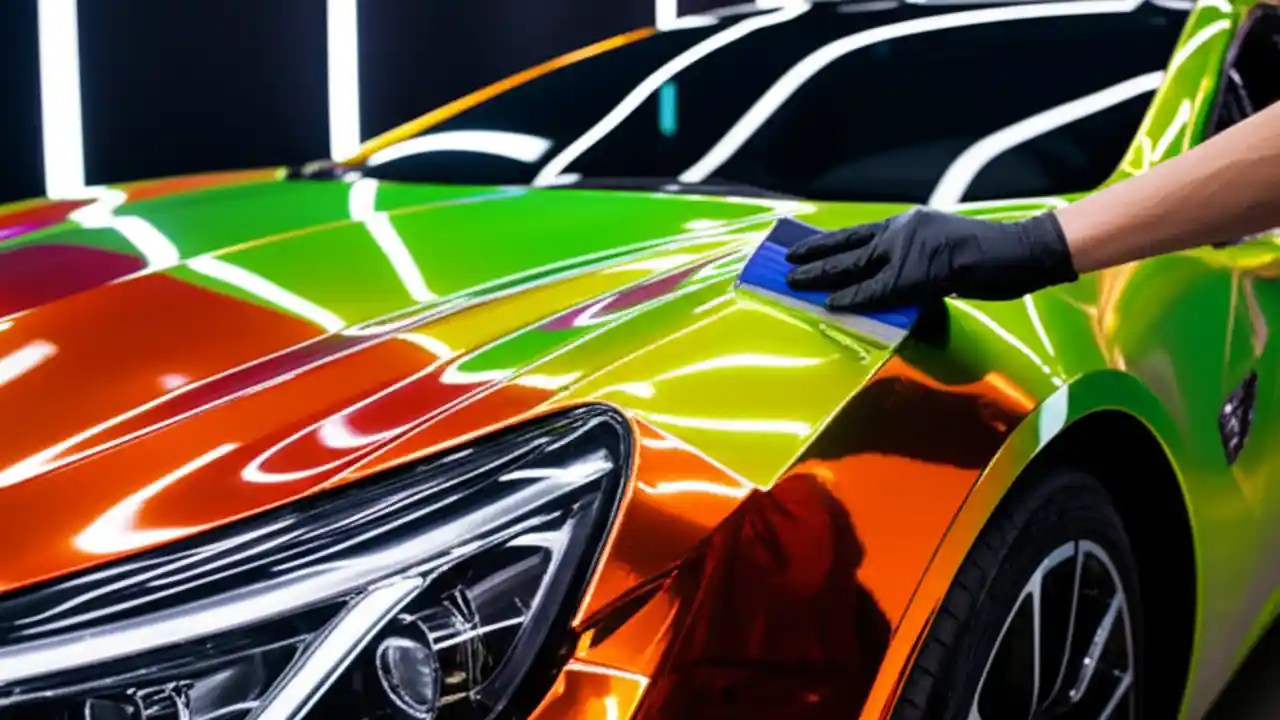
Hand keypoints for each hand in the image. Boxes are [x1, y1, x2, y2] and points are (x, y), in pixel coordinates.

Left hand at [784, 207, 1077, 309]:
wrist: (1018, 251)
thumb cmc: (987, 255)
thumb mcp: (941, 248)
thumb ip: (913, 260)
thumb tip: (889, 280)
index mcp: (908, 224)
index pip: (859, 233)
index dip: (828, 243)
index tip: (803, 247)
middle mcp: (902, 231)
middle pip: (848, 246)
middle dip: (815, 257)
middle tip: (786, 263)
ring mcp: (908, 250)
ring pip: (855, 264)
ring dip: (823, 275)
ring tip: (795, 281)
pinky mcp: (916, 274)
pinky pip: (876, 289)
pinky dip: (854, 298)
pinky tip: (832, 304)